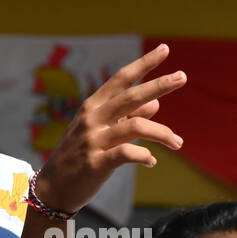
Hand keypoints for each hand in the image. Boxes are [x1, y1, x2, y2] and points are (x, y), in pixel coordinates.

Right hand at [32, 45, 185, 213]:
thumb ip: (126, 117)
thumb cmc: (79, 156)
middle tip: (182, 76)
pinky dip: (144, 155)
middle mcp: (93, 118)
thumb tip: (155, 105)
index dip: (144, 64)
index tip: (165, 49)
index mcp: (93, 106)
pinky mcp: (96, 163)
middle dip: (159, 85)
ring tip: (178, 142)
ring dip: (162, 133)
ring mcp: (94, 140)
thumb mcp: (100, 132)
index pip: (122, 79)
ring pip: (135, 126)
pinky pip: (127, 153)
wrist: (54, 188)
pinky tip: (152, 161)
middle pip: (131, 96)